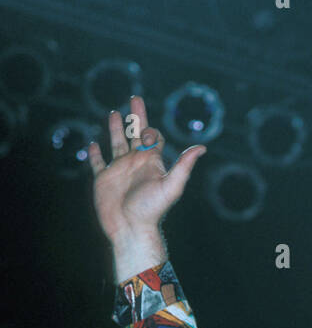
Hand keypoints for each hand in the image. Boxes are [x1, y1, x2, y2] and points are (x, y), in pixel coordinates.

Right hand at [87, 94, 205, 245]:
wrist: (131, 229)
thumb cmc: (152, 209)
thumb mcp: (171, 185)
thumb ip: (184, 165)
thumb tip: (202, 147)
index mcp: (151, 162)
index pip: (153, 137)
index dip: (152, 129)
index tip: (147, 132)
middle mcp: (135, 163)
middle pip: (135, 133)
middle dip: (136, 116)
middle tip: (135, 98)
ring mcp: (118, 170)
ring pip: (116, 143)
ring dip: (116, 129)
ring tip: (115, 113)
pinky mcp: (103, 180)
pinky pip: (97, 163)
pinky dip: (94, 154)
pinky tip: (93, 144)